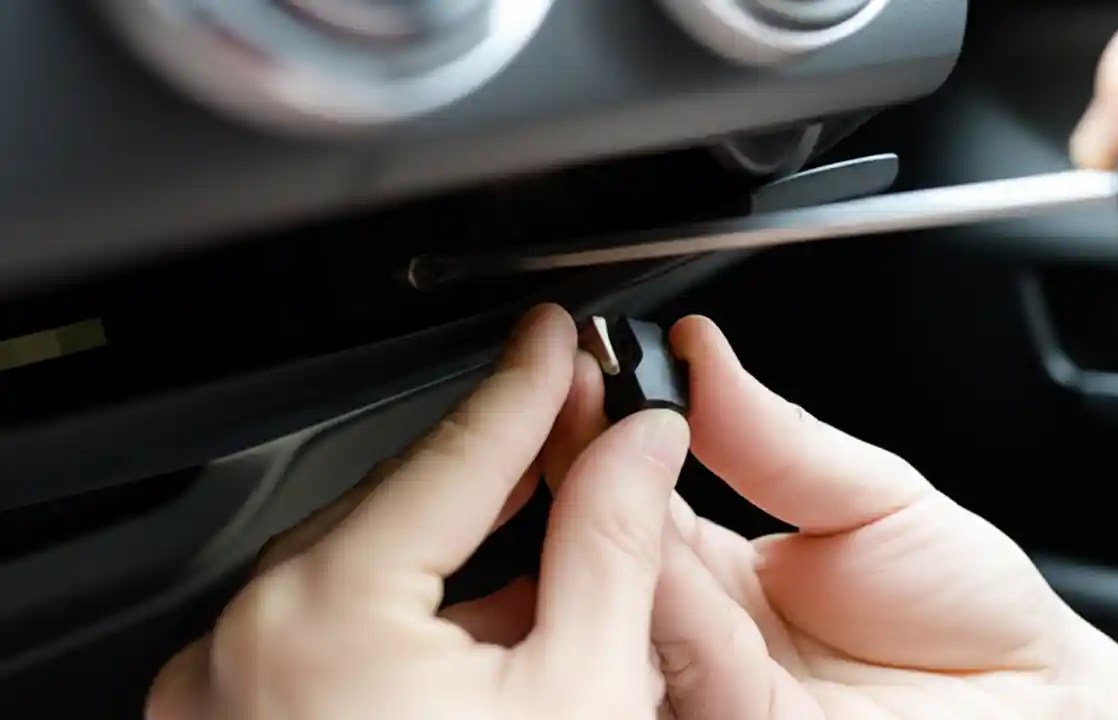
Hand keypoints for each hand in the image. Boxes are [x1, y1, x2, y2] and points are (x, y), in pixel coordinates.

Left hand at [145, 304, 691, 719]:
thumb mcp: (583, 695)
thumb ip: (610, 545)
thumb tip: (640, 445)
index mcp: (322, 619)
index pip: (452, 455)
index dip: (526, 384)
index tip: (560, 336)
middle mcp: (243, 645)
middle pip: (399, 501)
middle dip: (503, 458)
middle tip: (587, 417)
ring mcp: (220, 689)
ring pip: (361, 561)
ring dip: (460, 533)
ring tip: (560, 510)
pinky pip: (327, 622)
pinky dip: (409, 603)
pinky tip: (486, 611)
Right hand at [549, 315, 1117, 719]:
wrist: (1041, 703)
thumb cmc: (967, 608)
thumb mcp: (871, 495)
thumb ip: (776, 436)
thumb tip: (699, 351)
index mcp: (712, 575)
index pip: (623, 502)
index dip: (596, 439)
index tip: (580, 377)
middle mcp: (697, 634)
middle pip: (608, 559)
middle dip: (582, 480)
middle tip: (572, 403)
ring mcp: (715, 687)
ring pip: (633, 616)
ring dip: (610, 537)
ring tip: (603, 456)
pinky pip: (695, 669)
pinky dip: (673, 606)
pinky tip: (661, 547)